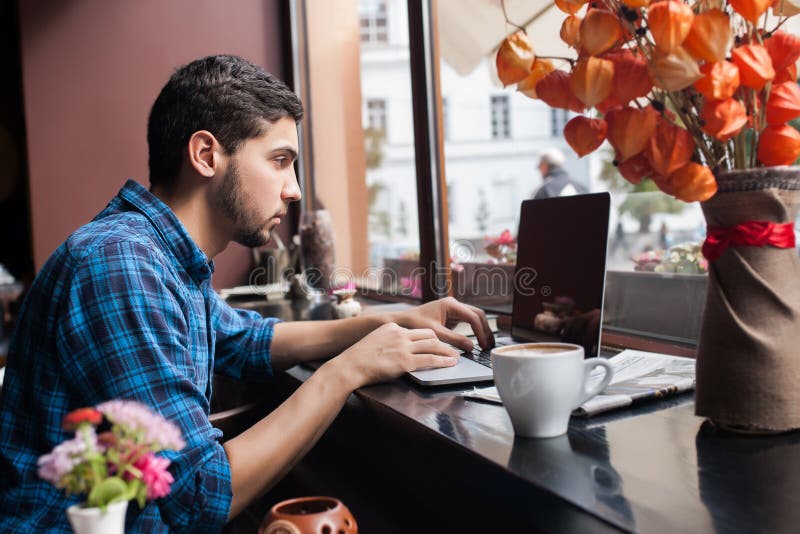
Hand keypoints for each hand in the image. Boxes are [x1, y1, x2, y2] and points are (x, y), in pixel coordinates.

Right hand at [335, 323, 458, 388]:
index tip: (436, 341)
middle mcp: (400, 334)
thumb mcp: (374, 341)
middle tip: (451, 347)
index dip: (428, 337)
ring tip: (456, 356)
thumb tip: (397, 349)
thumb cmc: (358, 358)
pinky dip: (444, 361)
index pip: (416, 330)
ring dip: (448, 351)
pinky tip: (451, 363)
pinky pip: (431, 360)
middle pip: (429, 334)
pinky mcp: (405, 362)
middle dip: (442, 341)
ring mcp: (403, 347)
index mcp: (392, 327)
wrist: (349, 366)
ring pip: (433, 345)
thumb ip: (388, 341)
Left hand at [392, 297, 494, 351]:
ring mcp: (454, 309)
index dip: (481, 332)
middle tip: (490, 345)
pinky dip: (474, 330)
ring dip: (482, 330)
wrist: (402, 321)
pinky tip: (477, 341)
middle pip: (478, 315)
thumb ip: (454, 340)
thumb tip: (471, 347)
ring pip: (474, 317)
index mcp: (450, 304)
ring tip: (486, 344)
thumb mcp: (435, 333)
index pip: (473, 317)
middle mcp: (454, 304)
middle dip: (485, 330)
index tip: (483, 345)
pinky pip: (468, 322)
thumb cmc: (415, 324)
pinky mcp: (452, 316)